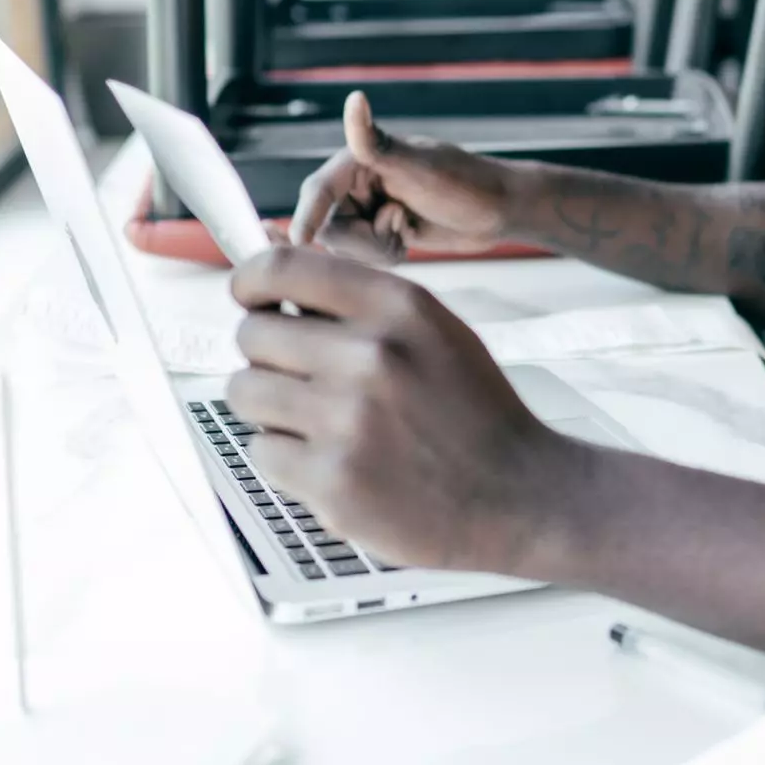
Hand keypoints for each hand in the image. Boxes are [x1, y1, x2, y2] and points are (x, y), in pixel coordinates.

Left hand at [226, 244, 587, 573]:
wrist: (518, 496)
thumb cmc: (474, 414)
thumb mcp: (435, 331)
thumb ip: (362, 304)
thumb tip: (278, 284)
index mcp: (400, 308)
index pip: (284, 268)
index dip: (250, 280)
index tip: (248, 296)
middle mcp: (372, 356)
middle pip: (253, 334)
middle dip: (268, 356)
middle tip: (301, 378)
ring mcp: (349, 421)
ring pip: (246, 392)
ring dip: (270, 407)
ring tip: (316, 422)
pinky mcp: (332, 481)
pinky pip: (262, 450)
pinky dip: (286, 458)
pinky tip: (331, 461)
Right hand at [290, 92, 517, 263]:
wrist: (501, 210)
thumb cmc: (465, 182)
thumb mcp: (419, 166)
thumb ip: (377, 143)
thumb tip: (355, 99)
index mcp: (360, 158)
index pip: (319, 190)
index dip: (306, 216)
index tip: (300, 242)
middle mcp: (360, 182)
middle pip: (328, 225)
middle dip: (360, 237)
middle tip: (398, 227)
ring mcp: (370, 208)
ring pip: (344, 245)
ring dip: (375, 246)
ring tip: (407, 230)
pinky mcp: (383, 231)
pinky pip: (364, 256)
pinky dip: (385, 254)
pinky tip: (409, 239)